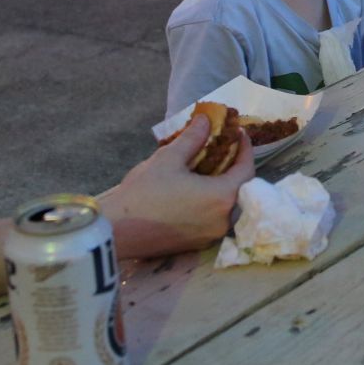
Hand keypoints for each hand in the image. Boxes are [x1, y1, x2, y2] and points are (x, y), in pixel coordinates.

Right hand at [98, 114, 252, 259]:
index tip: (238, 133)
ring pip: (229, 205)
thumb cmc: (144, 193)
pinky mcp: (198, 244)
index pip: (247, 169)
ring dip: (225, 185)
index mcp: (223, 197)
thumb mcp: (168, 158)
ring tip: (212, 166)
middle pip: (242, 189)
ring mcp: (212, 235)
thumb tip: (205, 120)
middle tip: (225, 148)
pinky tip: (199, 189)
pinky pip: (215, 218)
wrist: (117, 231)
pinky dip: (214, 201)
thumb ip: (193, 138)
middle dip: (236, 167)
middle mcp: (224, 220)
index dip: (245, 148)